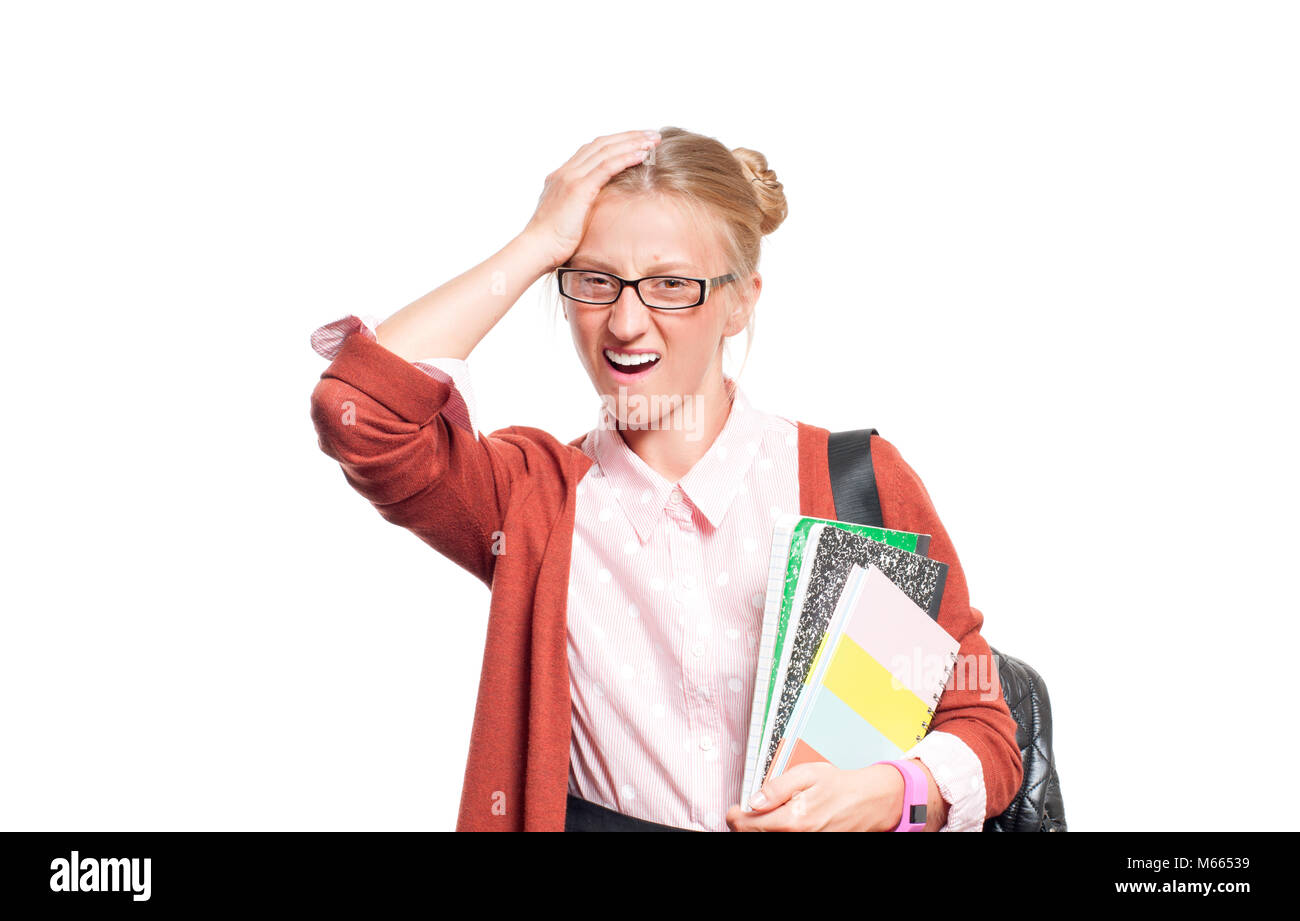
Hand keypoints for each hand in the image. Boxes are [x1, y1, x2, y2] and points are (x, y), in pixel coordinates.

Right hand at [520, 129, 661, 269]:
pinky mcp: (578, 188)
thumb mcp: (567, 218)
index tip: (636, 141)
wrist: (536, 249)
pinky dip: (626, 157)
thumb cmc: (551, 243)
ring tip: (653, 139)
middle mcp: (565, 172)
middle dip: (628, 136)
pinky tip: (642, 154)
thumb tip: (594, 212)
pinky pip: (607, 166)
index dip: (615, 142)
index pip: (592, 150)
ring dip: (632, 142)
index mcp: (562, 177)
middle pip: (601, 144)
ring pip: (606, 151)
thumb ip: (579, 207)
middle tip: (651, 134)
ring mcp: (571, 177)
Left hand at [726, 761, 906, 831]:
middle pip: (755, 837)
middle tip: (748, 811)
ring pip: (769, 840)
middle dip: (747, 824)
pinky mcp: (812, 845)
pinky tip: (781, 823)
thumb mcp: (807, 774)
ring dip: (762, 829)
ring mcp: (806, 843)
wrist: (868, 802)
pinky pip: (786, 841)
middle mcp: (798, 838)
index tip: (735, 809)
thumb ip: (776, 787)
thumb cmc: (840, 786)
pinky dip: (777, 832)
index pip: (748, 826)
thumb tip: (753, 800)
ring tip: (766, 815)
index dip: (735, 816)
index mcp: (793, 819)